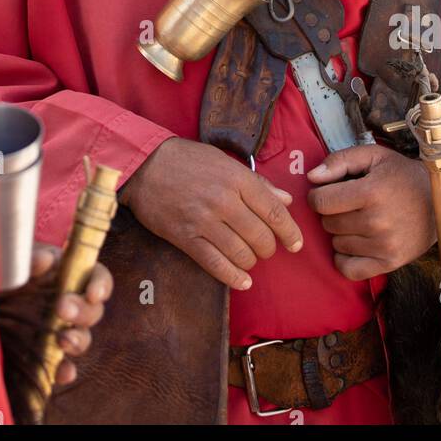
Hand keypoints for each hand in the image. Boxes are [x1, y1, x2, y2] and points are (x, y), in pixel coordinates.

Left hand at [30, 245, 112, 386]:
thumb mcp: (9, 262)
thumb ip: (28, 261)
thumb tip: (45, 260)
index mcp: (64, 274)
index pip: (96, 277)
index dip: (100, 285)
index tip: (92, 293)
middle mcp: (66, 303)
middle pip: (92, 310)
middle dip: (82, 311)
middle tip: (63, 309)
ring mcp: (57, 331)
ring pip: (82, 338)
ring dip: (78, 340)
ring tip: (63, 340)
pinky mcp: (44, 355)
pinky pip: (62, 366)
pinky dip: (65, 371)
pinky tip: (61, 372)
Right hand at [119, 137, 302, 288]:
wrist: (145, 165)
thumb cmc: (187, 160)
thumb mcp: (225, 162)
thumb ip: (257, 183)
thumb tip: (285, 201)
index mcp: (237, 179)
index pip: (274, 211)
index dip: (290, 232)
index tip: (296, 244)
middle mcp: (224, 201)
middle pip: (261, 237)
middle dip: (269, 248)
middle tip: (265, 248)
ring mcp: (204, 221)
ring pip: (242, 254)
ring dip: (251, 261)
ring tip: (249, 257)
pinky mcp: (186, 238)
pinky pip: (216, 265)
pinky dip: (233, 277)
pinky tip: (242, 280)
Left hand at [306, 143, 435, 280]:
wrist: (439, 202)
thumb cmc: (401, 176)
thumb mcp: (373, 156)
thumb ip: (340, 161)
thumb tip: (312, 177)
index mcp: (371, 192)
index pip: (321, 202)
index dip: (317, 196)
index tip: (326, 193)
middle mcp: (377, 221)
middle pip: (328, 223)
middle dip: (331, 213)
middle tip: (347, 206)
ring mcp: (384, 245)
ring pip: (337, 244)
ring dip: (341, 233)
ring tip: (358, 220)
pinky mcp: (389, 263)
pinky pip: (349, 270)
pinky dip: (345, 259)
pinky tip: (355, 244)